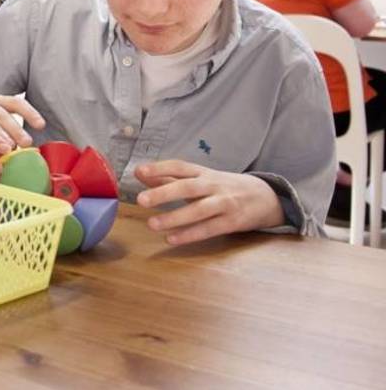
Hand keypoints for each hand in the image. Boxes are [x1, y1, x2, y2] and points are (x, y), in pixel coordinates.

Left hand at [134, 160, 285, 244]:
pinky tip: (172, 239)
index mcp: (203, 173)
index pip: (180, 166)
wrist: (267, 196)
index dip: (159, 168)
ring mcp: (225, 204)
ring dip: (175, 217)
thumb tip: (139, 173)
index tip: (139, 171)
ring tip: (152, 224)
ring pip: (199, 210)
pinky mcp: (233, 222)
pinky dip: (191, 234)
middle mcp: (214, 185)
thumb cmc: (225, 187)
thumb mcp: (200, 179)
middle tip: (141, 200)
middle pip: (188, 187)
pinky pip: (210, 228)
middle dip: (164, 193)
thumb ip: (169, 177)